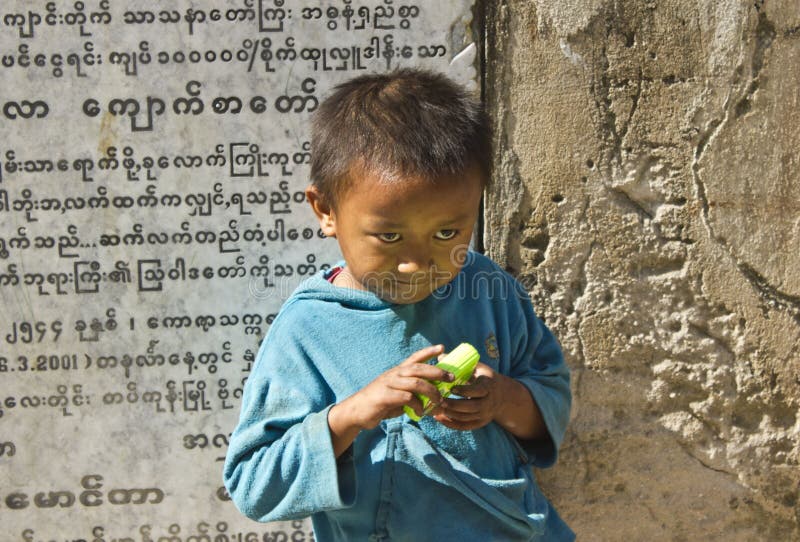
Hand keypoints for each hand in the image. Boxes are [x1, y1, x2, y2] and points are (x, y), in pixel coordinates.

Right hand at [330, 345, 453, 433]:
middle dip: (437, 372)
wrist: (356, 411)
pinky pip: (407, 398)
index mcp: (397, 372)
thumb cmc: (380, 403)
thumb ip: (412, 393)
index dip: (429, 351)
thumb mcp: (397, 394)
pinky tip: (421, 413)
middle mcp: (394, 374)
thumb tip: (433, 398)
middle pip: (419, 368)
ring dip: (431, 392)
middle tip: (451, 378)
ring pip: (416, 383)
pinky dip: (418, 406)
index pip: (415, 357)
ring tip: (439, 401)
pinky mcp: (385, 397)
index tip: (442, 347)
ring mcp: (389, 384)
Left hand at [432, 362, 501, 430]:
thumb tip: (440, 356)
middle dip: (453, 405)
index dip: (464, 391)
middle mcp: (488, 403)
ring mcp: (484, 415)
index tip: (451, 388)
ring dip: (449, 414)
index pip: (477, 391)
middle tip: (439, 400)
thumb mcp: (478, 368)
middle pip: (470, 407)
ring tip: (436, 408)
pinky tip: (439, 417)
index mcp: (488, 387)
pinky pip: (464, 426)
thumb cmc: (485, 378)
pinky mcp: (479, 423)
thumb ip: (462, 364)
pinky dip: (451, 424)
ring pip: (465, 418)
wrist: (501, 395)